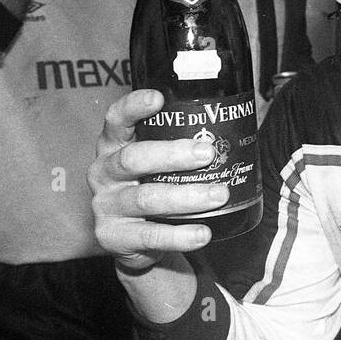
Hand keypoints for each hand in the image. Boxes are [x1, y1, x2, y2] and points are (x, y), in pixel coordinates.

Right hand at [89, 89, 228, 268]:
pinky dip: (180, 235)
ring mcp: (105, 206)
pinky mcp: (113, 237)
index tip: (158, 99)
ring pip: (146, 198)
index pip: (116, 120)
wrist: (133, 240)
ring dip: (186, 197)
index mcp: (114, 146)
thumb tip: (236, 128)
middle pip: (133, 159)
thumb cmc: (153, 187)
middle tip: (207, 153)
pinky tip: (202, 233)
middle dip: (172, 155)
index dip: (133, 107)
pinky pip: (150, 236)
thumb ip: (179, 145)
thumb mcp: (157, 164)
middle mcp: (104, 172)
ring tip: (218, 195)